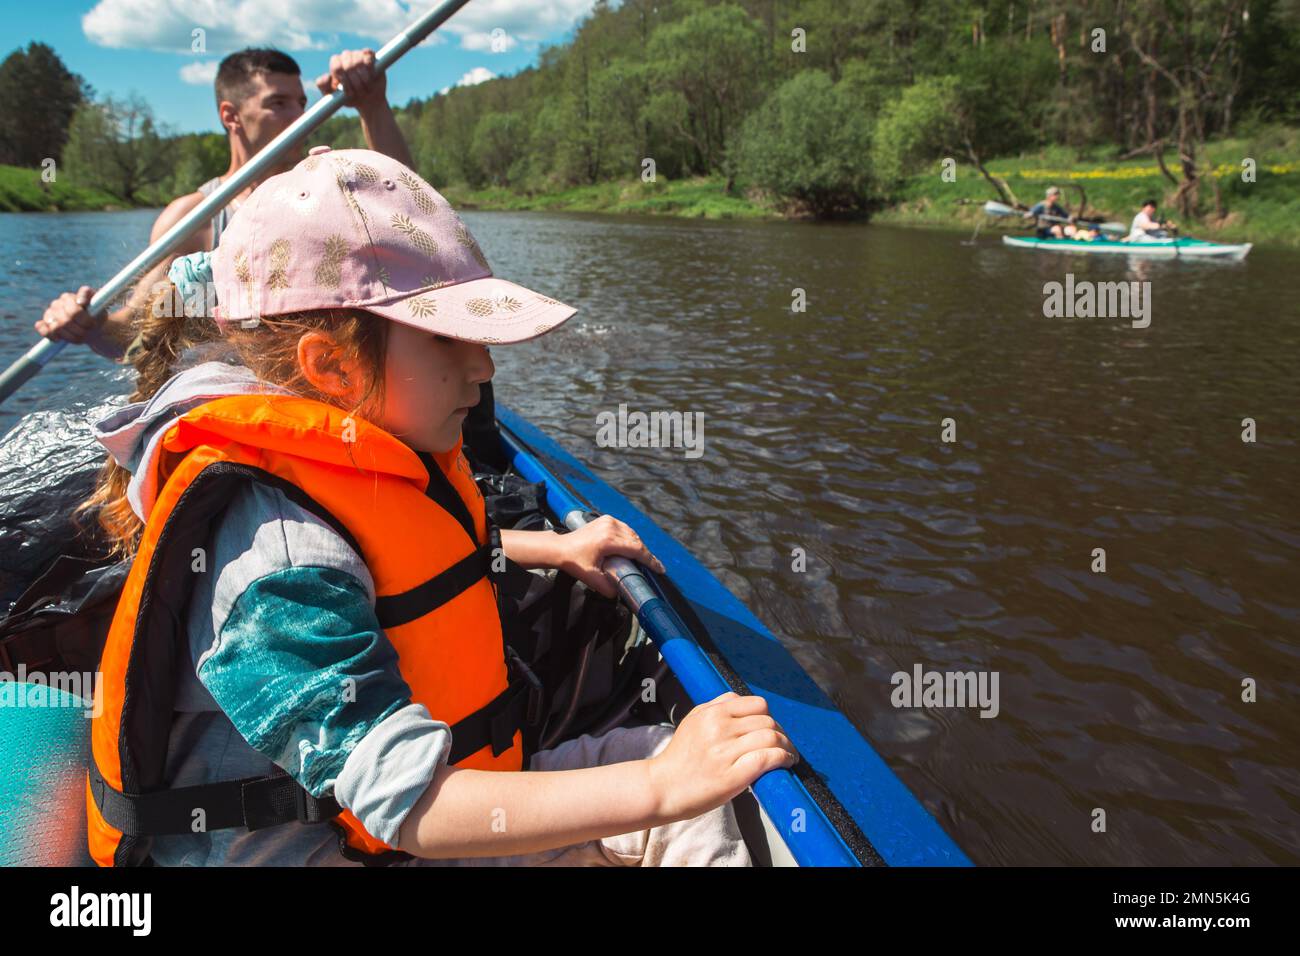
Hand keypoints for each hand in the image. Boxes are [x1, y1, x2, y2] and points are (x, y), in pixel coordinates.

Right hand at [36, 286, 99, 342]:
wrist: (91, 326)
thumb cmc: (96, 316)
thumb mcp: (100, 307)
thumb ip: (94, 299)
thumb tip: (80, 301)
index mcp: (70, 297)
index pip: (74, 311)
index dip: (84, 320)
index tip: (93, 324)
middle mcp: (59, 302)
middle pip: (66, 321)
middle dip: (80, 330)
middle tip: (88, 332)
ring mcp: (50, 312)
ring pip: (55, 327)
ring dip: (69, 336)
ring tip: (79, 336)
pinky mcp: (44, 322)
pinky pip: (40, 327)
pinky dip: (49, 334)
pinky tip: (58, 339)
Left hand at [316, 48, 386, 112]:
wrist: (369, 100)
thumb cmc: (351, 97)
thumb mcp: (334, 97)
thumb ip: (324, 87)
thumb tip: (327, 76)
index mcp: (336, 64)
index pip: (337, 67)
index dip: (344, 81)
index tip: (349, 92)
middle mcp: (346, 56)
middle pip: (348, 66)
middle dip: (355, 82)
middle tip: (360, 93)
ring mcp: (358, 54)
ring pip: (359, 62)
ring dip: (364, 79)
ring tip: (367, 88)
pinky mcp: (370, 55)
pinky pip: (368, 57)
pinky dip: (370, 69)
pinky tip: (372, 77)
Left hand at [556, 515, 664, 597]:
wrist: (560, 548)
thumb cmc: (573, 562)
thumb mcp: (591, 578)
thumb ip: (607, 587)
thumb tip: (621, 592)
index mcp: (608, 540)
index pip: (636, 549)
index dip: (650, 560)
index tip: (660, 569)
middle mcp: (610, 527)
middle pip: (636, 541)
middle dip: (646, 554)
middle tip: (654, 567)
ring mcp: (608, 521)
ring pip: (632, 533)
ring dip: (639, 546)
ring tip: (644, 559)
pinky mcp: (605, 519)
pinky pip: (625, 529)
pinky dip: (630, 538)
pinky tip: (632, 547)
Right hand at [646, 692, 798, 822]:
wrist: (662, 787)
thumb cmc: (679, 757)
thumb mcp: (693, 720)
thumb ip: (717, 706)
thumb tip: (743, 701)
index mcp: (712, 713)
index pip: (757, 704)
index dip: (769, 717)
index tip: (773, 729)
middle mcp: (719, 728)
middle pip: (768, 721)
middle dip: (781, 733)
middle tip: (784, 745)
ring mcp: (726, 752)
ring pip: (771, 738)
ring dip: (787, 747)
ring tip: (788, 755)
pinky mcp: (732, 776)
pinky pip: (767, 759)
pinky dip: (782, 759)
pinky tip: (785, 763)